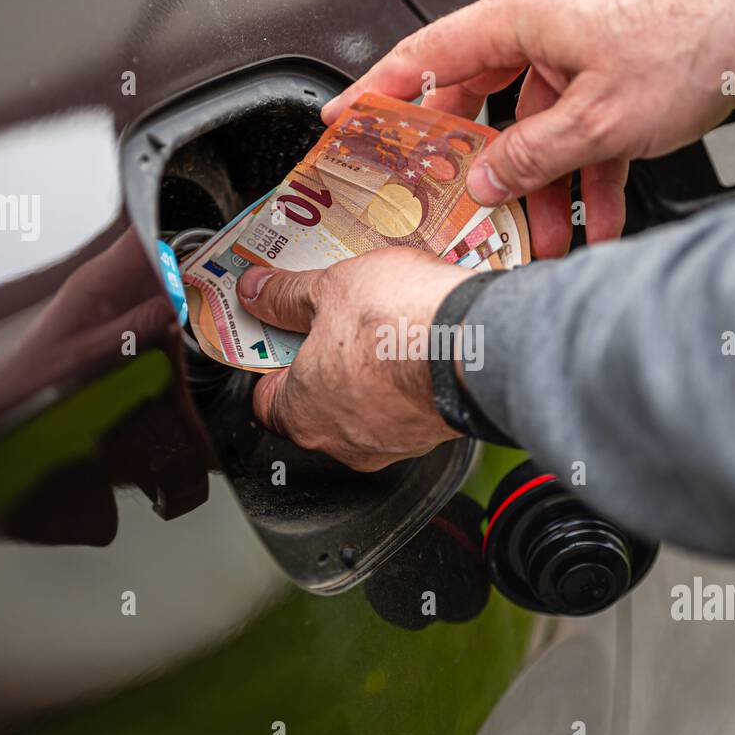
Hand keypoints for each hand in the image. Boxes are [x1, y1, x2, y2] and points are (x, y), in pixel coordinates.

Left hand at [235, 250, 473, 470]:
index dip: (270, 360)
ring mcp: (389, 445)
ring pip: (362, 410)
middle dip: (320, 363)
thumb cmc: (399, 324)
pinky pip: (403, 410)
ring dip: (365, 376)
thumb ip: (286, 295)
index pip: (264, 400)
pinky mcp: (429, 437)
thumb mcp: (330, 289)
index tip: (280, 333)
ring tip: (377, 329)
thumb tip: (259, 291)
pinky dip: (402, 385)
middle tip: (330, 321)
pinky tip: (410, 346)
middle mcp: (340, 442)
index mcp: (301, 414)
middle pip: (314, 405)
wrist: (475, 342)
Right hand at [323, 0, 734, 257]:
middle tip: (455, 204)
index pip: (429, 54)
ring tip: (543, 238)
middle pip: (484, 98)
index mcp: (524, 15)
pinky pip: (583, 125)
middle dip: (479, 165)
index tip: (347, 117)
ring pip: (539, 123)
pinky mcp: (617, 67)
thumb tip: (487, 181)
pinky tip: (599, 220)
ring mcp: (583, 43)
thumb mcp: (598, 120)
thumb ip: (531, 156)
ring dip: (541, 184)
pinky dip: (586, 172)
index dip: (381, 91)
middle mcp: (547, 22)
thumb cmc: (696, 38)